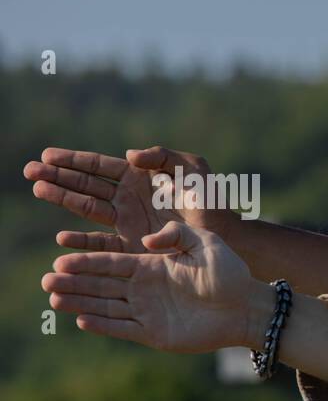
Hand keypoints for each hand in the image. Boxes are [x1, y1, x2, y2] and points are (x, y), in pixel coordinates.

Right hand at [25, 145, 232, 253]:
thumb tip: (129, 155)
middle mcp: (127, 198)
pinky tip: (62, 239)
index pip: (99, 166)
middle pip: (85, 185)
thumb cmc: (212, 200)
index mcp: (138, 176)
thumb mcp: (192, 170)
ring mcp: (127, 221)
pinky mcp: (131, 245)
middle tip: (29, 171)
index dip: (73, 160)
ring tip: (39, 190)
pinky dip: (82, 241)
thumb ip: (164, 156)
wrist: (226, 236)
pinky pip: (101, 242)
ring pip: (87, 209)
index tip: (47, 155)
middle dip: (57, 177)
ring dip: (62, 199)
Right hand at [42, 221, 258, 353]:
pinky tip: (82, 320)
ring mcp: (147, 311)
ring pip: (106, 307)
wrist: (247, 307)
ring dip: (80, 303)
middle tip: (47, 280)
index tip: (61, 258)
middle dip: (74, 282)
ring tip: (54, 299)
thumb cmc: (230, 273)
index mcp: (151, 265)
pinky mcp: (154, 334)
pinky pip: (123, 329)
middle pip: (101, 285)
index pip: (111, 262)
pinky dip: (103, 325)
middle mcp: (144, 288)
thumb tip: (145, 240)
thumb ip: (176, 235)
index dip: (86, 261)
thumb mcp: (205, 243)